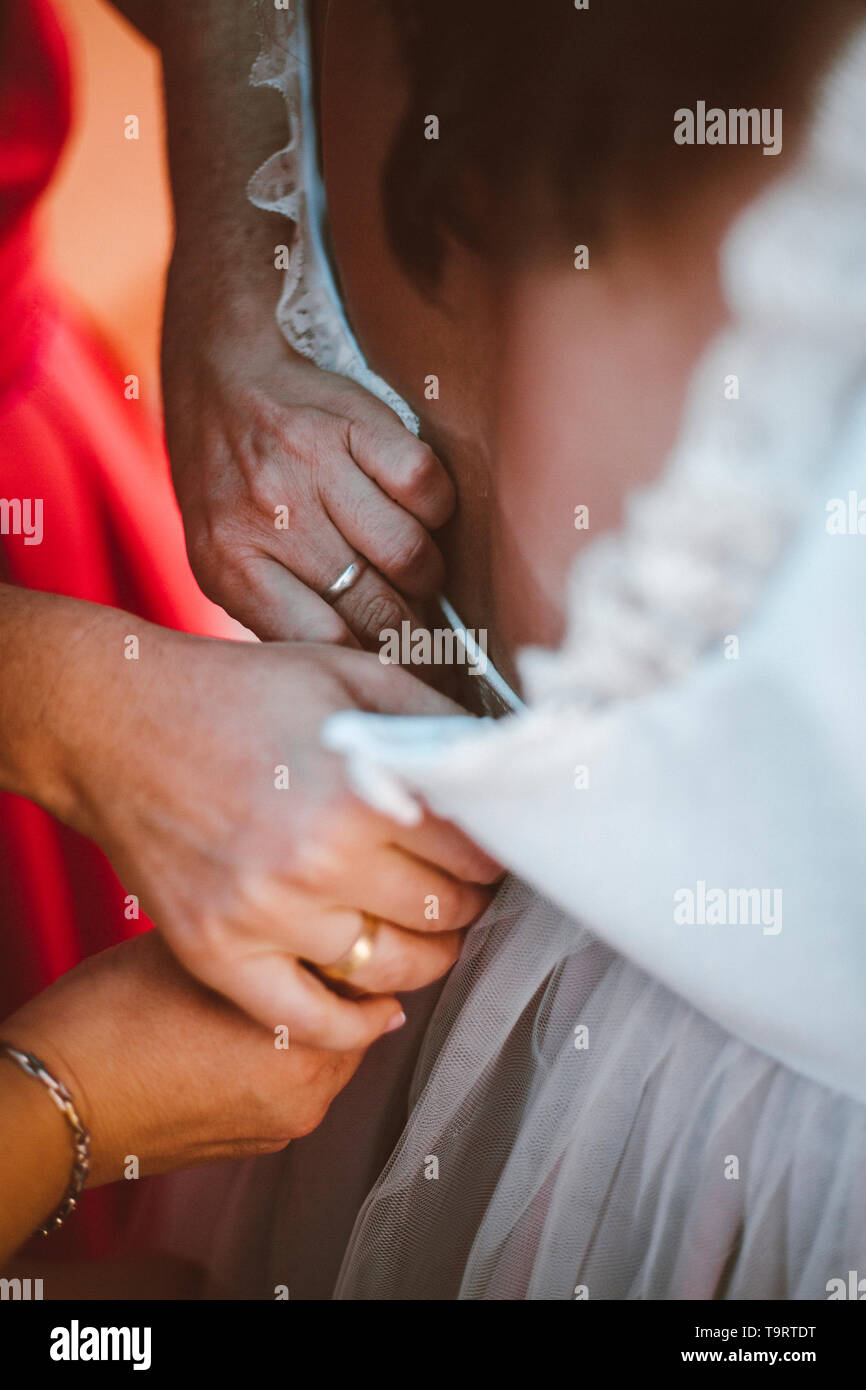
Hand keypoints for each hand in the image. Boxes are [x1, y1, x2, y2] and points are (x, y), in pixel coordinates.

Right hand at [1, 932, 363, 1186]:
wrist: (53, 1106)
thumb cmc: (110, 1023)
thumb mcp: (194, 948)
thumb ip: (267, 939)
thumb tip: (310, 927)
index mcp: (304, 1045)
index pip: (369, 981)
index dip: (348, 942)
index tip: (330, 920)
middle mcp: (308, 1096)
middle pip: (354, 1023)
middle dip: (333, 986)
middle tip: (296, 948)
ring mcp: (281, 1128)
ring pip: (325, 1057)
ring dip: (308, 1023)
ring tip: (258, 990)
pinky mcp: (253, 1145)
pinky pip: (292, 1088)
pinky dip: (281, 1059)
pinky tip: (235, 1032)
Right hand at [59, 623, 499, 1048]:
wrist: (115, 726)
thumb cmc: (239, 693)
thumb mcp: (348, 673)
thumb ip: (431, 720)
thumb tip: (501, 764)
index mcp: (358, 792)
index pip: (475, 852)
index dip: (495, 850)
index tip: (489, 847)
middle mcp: (316, 863)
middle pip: (441, 913)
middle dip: (465, 899)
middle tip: (460, 884)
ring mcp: (264, 917)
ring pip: (392, 970)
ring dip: (428, 955)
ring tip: (427, 930)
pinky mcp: (218, 953)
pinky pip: (311, 1020)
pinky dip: (358, 1023)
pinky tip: (381, 1008)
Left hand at [163, 295, 453, 645]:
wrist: (218, 373)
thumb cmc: (229, 487)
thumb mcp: (224, 561)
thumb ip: (276, 616)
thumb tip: (359, 667)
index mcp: (229, 564)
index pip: (327, 641)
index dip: (379, 663)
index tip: (402, 670)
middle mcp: (267, 514)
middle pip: (378, 605)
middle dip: (411, 630)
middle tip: (420, 632)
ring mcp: (311, 464)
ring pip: (410, 553)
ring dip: (424, 571)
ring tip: (409, 567)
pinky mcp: (353, 420)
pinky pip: (425, 486)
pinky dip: (433, 508)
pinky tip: (409, 508)